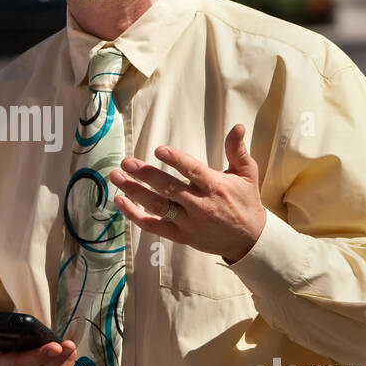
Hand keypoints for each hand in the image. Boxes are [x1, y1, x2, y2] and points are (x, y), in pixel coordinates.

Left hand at [109, 123, 265, 263]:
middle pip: (168, 188)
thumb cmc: (245, 201)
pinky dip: (134, 215)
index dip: (175, 160)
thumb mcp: (247, 174)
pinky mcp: (180, 236)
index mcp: (215, 186)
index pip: (193, 171)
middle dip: (145, 174)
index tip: (158, 150)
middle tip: (126, 162)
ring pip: (156, 206)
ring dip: (134, 191)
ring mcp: (188, 222)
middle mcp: (200, 205)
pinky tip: (120, 201)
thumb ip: (237, 150)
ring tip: (116, 176)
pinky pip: (153, 226)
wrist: (249, 240)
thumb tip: (237, 126)